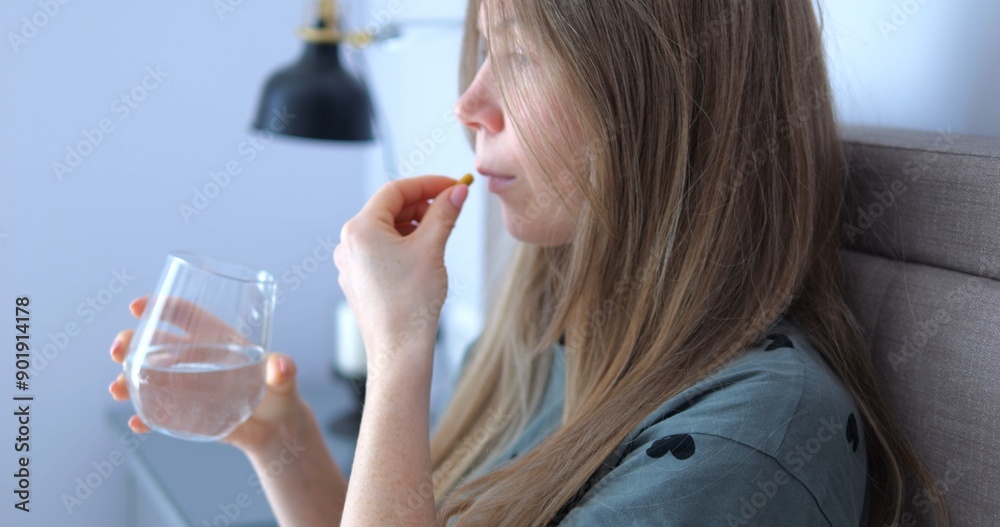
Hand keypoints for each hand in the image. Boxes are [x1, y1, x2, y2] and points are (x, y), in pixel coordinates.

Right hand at [108, 295, 310, 453]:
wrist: (274, 429)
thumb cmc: (279, 394)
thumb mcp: (283, 382)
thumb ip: (283, 372)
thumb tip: (283, 366)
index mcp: (217, 339)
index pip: (186, 314)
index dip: (161, 305)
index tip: (137, 306)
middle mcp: (195, 358)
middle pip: (156, 343)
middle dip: (130, 343)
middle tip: (116, 352)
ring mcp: (186, 385)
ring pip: (147, 376)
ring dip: (127, 380)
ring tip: (117, 390)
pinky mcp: (185, 412)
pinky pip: (157, 412)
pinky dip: (144, 417)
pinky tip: (136, 423)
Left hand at [333, 176, 468, 374]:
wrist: (399, 351)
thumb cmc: (411, 304)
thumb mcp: (432, 248)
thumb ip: (444, 213)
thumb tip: (457, 192)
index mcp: (360, 229)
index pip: (395, 190)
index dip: (428, 184)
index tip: (453, 186)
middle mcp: (349, 244)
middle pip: (389, 209)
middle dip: (422, 206)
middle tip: (452, 209)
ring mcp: (351, 263)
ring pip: (386, 230)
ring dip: (414, 226)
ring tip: (441, 235)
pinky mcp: (359, 280)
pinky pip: (381, 251)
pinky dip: (404, 245)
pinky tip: (425, 255)